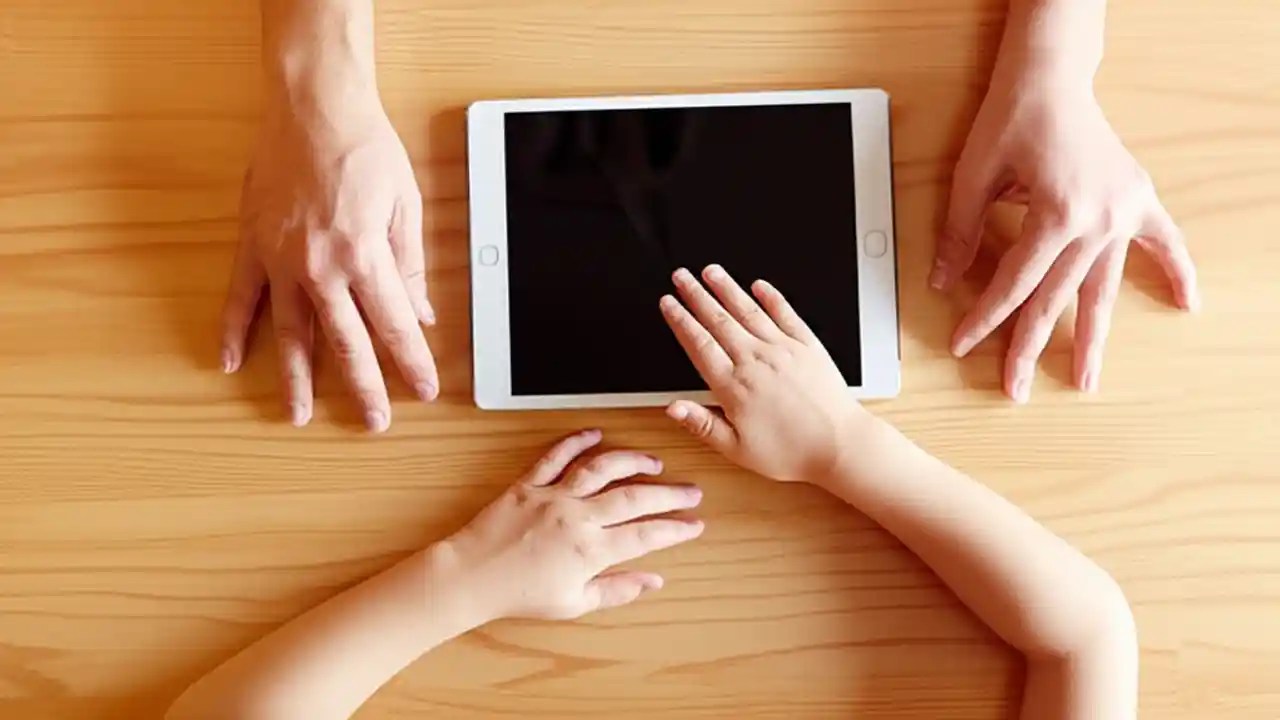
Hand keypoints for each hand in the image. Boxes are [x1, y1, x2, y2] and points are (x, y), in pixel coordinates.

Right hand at [220, 96, 435, 431]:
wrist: (313, 104)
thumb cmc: (365, 148)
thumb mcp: (405, 205)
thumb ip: (410, 266)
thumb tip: (420, 313)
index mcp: (365, 256)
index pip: (395, 326)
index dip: (412, 363)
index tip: (424, 391)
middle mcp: (321, 266)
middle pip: (346, 342)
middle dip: (364, 387)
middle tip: (374, 423)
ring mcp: (281, 258)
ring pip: (291, 332)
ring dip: (296, 377)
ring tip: (299, 414)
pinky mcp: (253, 244)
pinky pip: (239, 297)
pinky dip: (232, 330)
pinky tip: (229, 362)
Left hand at [441, 430, 704, 620]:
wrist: (471, 578)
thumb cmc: (518, 594)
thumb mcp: (573, 604)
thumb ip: (617, 590)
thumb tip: (652, 581)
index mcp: (589, 551)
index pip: (646, 536)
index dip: (676, 529)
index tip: (693, 524)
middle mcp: (576, 518)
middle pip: (635, 498)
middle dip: (669, 494)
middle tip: (690, 491)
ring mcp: (553, 496)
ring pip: (603, 469)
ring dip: (632, 461)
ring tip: (653, 462)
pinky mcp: (530, 484)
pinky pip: (557, 456)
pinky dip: (577, 441)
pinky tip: (596, 435)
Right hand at [658, 266, 867, 484]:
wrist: (840, 446)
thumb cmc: (792, 452)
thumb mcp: (737, 449)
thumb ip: (702, 424)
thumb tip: (673, 408)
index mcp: (735, 386)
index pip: (699, 344)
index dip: (680, 321)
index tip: (668, 303)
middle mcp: (756, 361)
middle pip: (718, 319)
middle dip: (696, 295)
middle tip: (681, 276)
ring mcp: (783, 349)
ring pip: (748, 310)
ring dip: (726, 288)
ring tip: (710, 271)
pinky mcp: (808, 346)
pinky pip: (785, 313)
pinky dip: (770, 297)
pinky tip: (758, 285)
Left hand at [934, 70, 1199, 401]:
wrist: (1050, 79)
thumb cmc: (1012, 119)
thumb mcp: (973, 177)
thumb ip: (960, 234)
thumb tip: (943, 283)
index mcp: (1056, 214)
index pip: (1014, 283)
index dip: (986, 317)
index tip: (965, 346)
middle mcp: (1097, 220)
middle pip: (1056, 298)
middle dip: (1031, 347)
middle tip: (1015, 390)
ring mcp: (1122, 213)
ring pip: (1103, 288)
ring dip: (1094, 337)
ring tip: (1087, 380)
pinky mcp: (1137, 200)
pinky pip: (1163, 243)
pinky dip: (1175, 270)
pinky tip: (1185, 303)